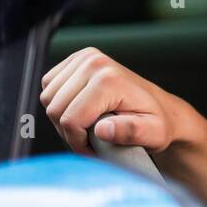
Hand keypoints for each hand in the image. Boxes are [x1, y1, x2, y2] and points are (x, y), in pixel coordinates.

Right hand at [39, 47, 188, 155]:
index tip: (95, 148)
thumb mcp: (153, 134)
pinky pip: (48, 87)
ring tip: (87, 125)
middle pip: (55, 110)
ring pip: (48, 99)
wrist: (158, 108)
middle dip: (70, 131)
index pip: (70, 119)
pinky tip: (80, 110)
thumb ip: (131, 132)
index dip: (78, 142)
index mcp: (109, 80)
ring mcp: (83, 58)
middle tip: (91, 139)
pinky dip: (59, 103)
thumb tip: (103, 129)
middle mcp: (94, 62)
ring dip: (63, 118)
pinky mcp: (74, 60)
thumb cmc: (156, 123)